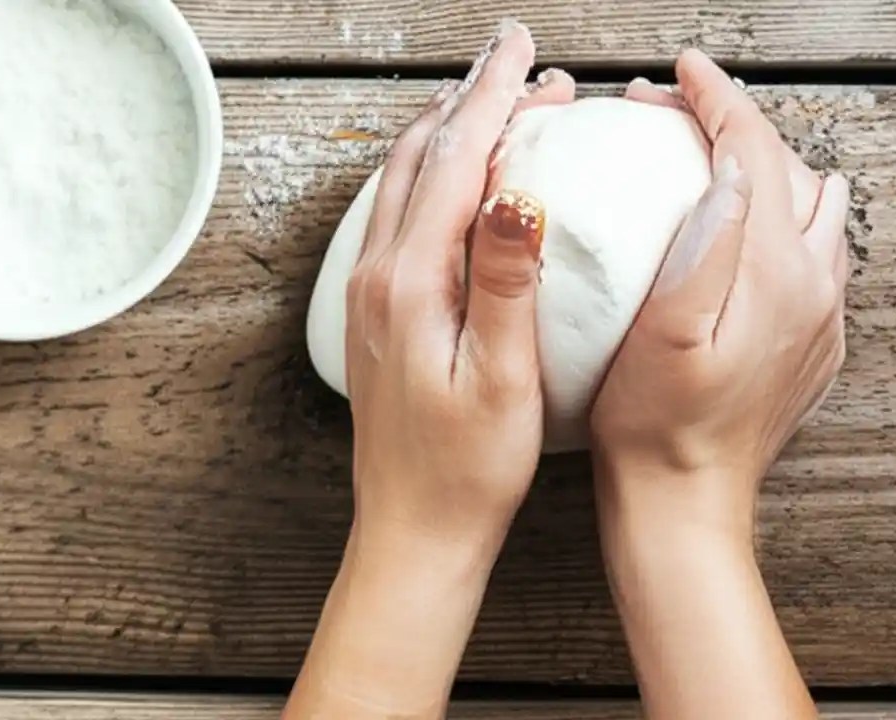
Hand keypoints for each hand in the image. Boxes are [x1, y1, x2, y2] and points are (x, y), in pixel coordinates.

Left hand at [283, 25, 575, 718]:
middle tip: (520, 61)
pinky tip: (457, 179)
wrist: (414, 531)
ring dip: (449, 131)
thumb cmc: (467, 470)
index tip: (525, 53)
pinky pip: (400, 216)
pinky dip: (432, 173)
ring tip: (495, 101)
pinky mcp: (378, 314)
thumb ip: (503, 280)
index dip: (493, 98)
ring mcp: (371, 294)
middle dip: (472, 98)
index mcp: (410, 283)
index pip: (453, 162)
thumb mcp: (501, 378)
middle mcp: (378, 277)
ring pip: (404, 181)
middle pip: (420, 156)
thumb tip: (514, 193)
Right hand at [589, 50, 849, 719]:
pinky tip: (742, 224)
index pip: (755, 153)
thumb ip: (706, 246)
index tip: (682, 73)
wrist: (685, 501)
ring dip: (763, 165)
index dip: (717, 100)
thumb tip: (731, 169)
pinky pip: (813, 253)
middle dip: (732, 123)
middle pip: (788, 168)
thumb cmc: (655, 427)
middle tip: (669, 113)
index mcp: (776, 276)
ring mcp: (817, 315)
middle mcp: (813, 287)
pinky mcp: (808, 339)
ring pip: (810, 206)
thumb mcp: (665, 334)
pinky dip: (780, 216)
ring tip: (705, 154)